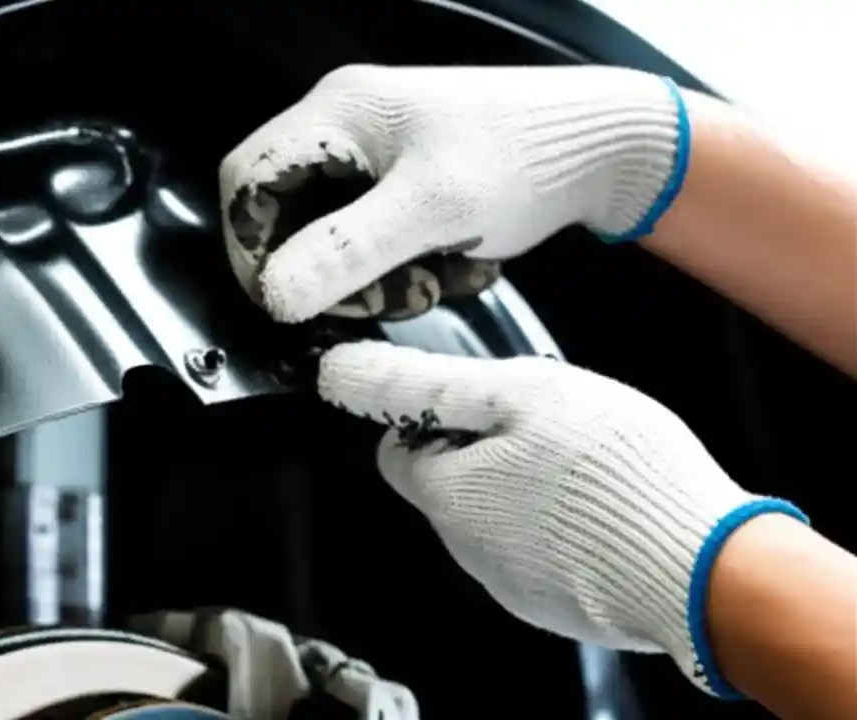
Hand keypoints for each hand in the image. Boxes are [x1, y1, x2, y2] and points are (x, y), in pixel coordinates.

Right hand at [219, 64, 684, 321]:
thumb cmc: (523, 160)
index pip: (247, 180)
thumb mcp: (433, 210)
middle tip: (376, 299)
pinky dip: (399, 265)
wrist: (604, 147)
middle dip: (323, 267)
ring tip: (429, 281)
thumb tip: (274, 295)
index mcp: (339, 111)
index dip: (252, 247)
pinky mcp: (404, 181)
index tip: (285, 302)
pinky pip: (370, 236)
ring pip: (329, 233)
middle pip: (285, 211)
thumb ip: (348, 251)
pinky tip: (447, 267)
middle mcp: (346, 123)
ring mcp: (376, 152)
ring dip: (369, 275)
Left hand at [317, 340, 798, 694]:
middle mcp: (464, 549)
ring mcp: (510, 584)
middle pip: (451, 485)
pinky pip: (538, 553)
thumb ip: (432, 385)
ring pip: (497, 519)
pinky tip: (602, 508)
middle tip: (548, 427)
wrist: (698, 567)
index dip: (431, 418)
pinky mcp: (555, 606)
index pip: (399, 453)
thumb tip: (349, 372)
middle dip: (487, 451)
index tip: (479, 402)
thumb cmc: (611, 469)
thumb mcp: (520, 395)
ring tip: (585, 467)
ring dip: (524, 488)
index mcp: (445, 495)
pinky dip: (558, 528)